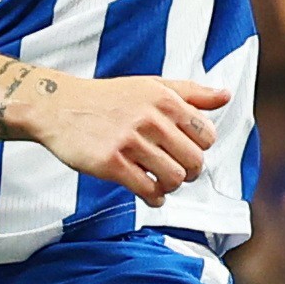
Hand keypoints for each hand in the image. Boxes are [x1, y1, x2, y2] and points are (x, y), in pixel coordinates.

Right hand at [27, 72, 226, 202]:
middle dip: (189, 172)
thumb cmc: (107, 99)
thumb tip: (226, 96)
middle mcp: (149, 119)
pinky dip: (153, 197)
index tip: (185, 151)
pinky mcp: (110, 163)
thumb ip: (191, 93)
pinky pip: (146, 189)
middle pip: (194, 161)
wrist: (57, 107)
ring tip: (160, 182)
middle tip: (176, 172)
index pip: (206, 134)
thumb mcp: (151, 86)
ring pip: (173, 178)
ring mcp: (129, 142)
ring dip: (170, 186)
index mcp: (164, 99)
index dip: (200, 148)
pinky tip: (148, 193)